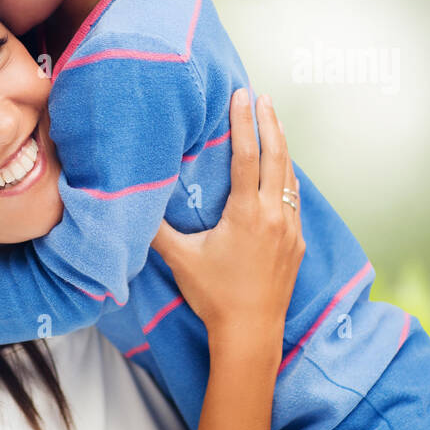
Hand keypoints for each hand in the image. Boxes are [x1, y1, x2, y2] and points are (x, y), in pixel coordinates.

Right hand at [151, 88, 304, 347]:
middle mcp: (275, 215)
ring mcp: (291, 229)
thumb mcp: (180, 259)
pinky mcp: (298, 243)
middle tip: (262, 97)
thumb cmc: (214, 296)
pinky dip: (288, 176)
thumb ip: (156, 228)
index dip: (243, 123)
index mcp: (247, 213)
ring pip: (291, 177)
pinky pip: (295, 199)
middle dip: (270, 123)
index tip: (241, 96)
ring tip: (274, 123)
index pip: (246, 156)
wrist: (251, 333)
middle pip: (277, 157)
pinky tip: (282, 171)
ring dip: (282, 147)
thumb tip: (131, 201)